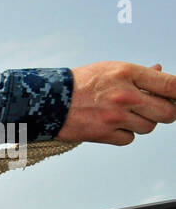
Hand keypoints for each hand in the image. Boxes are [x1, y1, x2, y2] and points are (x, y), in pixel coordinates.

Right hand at [57, 62, 175, 144]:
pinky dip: (124, 134)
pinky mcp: (103, 134)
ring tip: (125, 115)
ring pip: (149, 127)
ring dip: (142, 123)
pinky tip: (111, 125)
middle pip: (167, 112)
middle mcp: (125, 95)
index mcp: (128, 74)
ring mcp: (114, 117)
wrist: (46, 100)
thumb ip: (138, 74)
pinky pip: (129, 139)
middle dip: (166, 112)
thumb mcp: (110, 69)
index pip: (172, 85)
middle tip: (157, 108)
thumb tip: (160, 70)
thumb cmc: (80, 83)